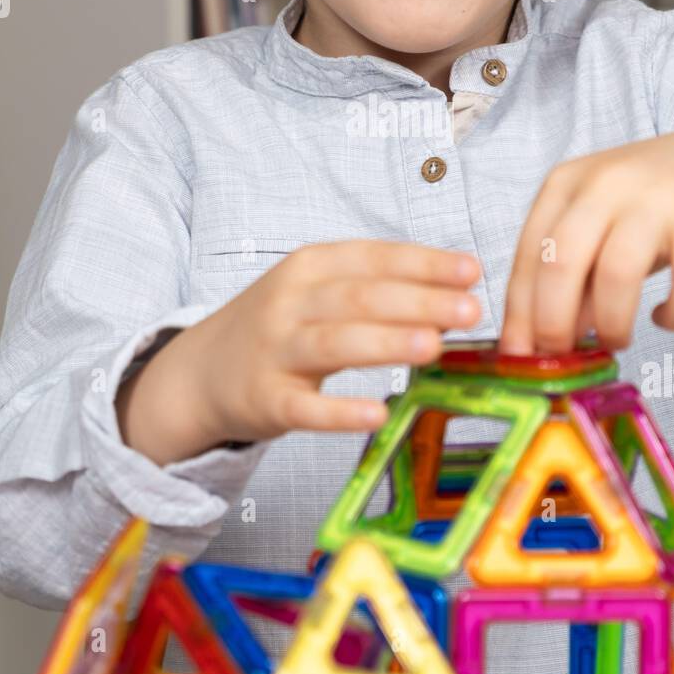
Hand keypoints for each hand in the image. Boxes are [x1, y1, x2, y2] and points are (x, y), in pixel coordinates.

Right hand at [116, 239, 480, 461]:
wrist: (201, 373)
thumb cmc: (279, 327)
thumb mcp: (316, 291)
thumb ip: (375, 287)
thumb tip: (453, 290)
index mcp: (309, 267)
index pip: (373, 259)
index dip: (424, 263)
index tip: (472, 271)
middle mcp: (290, 303)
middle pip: (360, 298)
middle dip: (419, 301)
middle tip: (470, 310)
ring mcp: (275, 352)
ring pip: (335, 344)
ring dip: (387, 343)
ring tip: (435, 346)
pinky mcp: (266, 400)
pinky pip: (305, 408)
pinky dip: (340, 412)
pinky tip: (376, 414)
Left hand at [499, 121, 673, 355]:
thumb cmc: (649, 201)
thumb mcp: (599, 226)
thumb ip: (573, 276)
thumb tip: (546, 340)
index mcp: (566, 182)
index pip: (528, 254)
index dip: (519, 313)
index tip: (519, 355)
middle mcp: (606, 182)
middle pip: (561, 262)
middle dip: (553, 323)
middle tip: (563, 356)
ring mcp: (657, 196)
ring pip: (617, 274)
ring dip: (611, 324)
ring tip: (616, 340)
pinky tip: (667, 317)